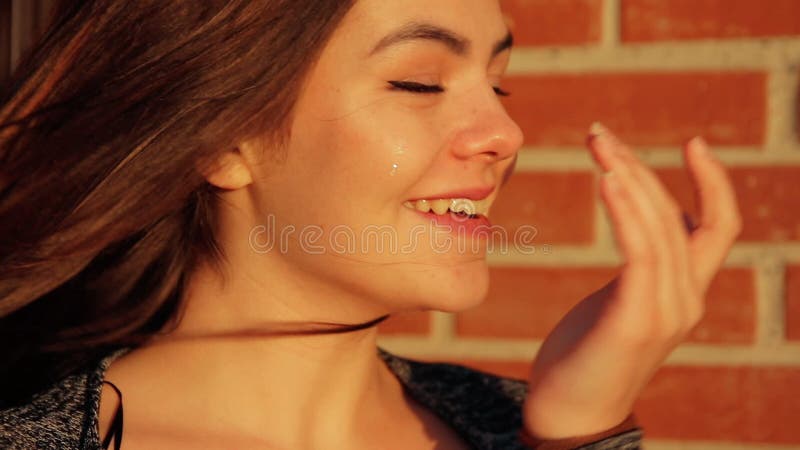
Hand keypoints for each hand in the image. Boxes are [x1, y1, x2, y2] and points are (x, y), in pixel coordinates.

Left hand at [521, 123, 742, 438]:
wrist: (570, 412)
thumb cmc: (586, 354)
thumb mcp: (620, 302)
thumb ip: (639, 270)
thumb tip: (635, 231)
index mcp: (686, 292)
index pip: (718, 226)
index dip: (712, 182)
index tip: (692, 142)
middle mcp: (687, 299)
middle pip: (675, 214)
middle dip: (637, 166)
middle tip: (598, 133)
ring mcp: (667, 311)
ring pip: (658, 226)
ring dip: (626, 177)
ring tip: (597, 143)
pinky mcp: (637, 320)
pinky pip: (640, 253)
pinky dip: (627, 212)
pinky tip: (606, 180)